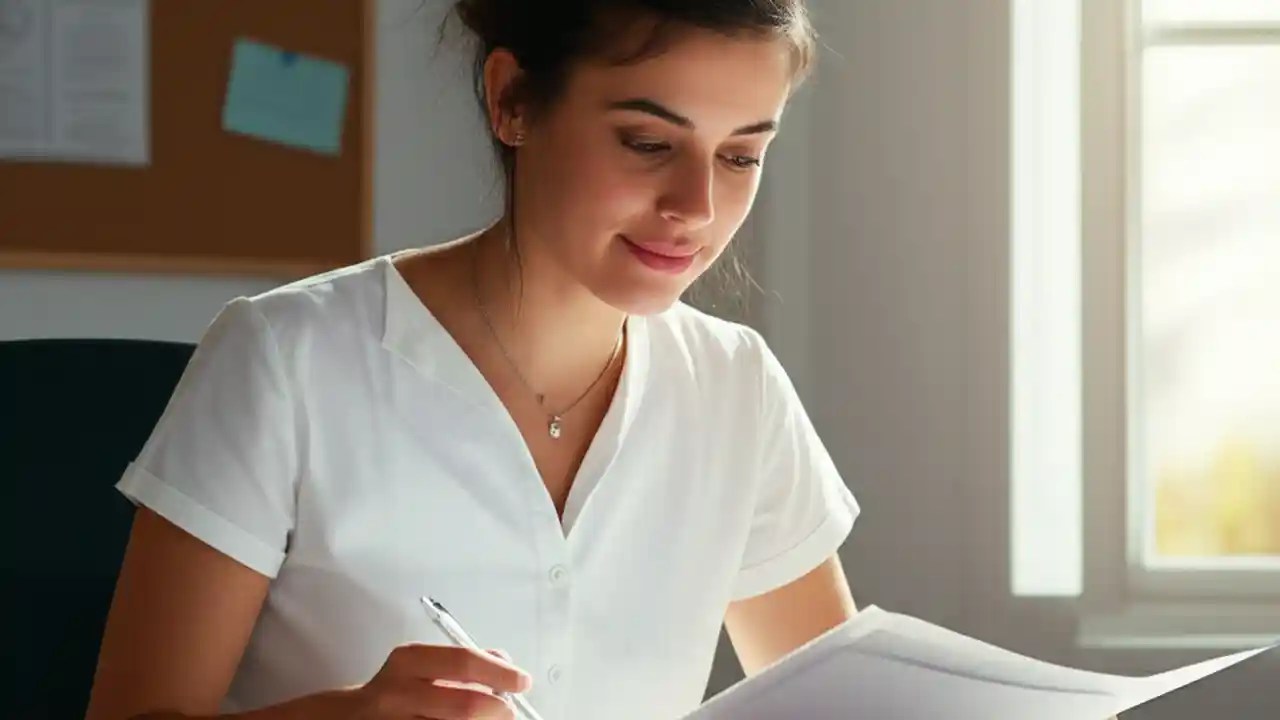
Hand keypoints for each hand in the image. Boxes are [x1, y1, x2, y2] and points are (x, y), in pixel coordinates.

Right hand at [343, 643, 532, 718]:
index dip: (499, 673)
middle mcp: (398, 694)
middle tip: (509, 710)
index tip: (522, 681)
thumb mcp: (422, 665)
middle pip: (465, 706)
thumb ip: (463, 662)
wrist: (349, 719)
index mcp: (409, 662)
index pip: (463, 662)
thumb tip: (505, 664)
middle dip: (498, 710)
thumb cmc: (397, 691)